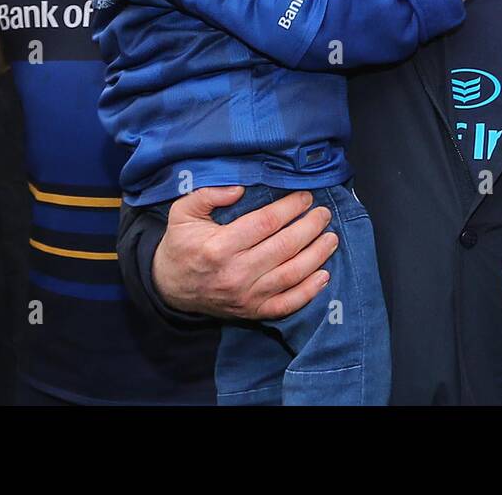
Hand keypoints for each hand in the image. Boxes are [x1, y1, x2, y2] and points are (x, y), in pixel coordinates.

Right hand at [152, 186, 337, 321]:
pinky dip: (309, 292)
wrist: (170, 288)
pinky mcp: (253, 312)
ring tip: (331, 238)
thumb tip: (240, 188)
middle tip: (324, 213)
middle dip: (310, 227)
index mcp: (219, 247)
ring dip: (317, 255)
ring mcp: (246, 296)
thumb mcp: (182, 213)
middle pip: (284, 247)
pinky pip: (287, 304)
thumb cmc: (181, 245)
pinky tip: (324, 275)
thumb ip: (208, 194)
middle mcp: (236, 274)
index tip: (305, 197)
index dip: (290, 208)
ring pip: (291, 275)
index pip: (265, 223)